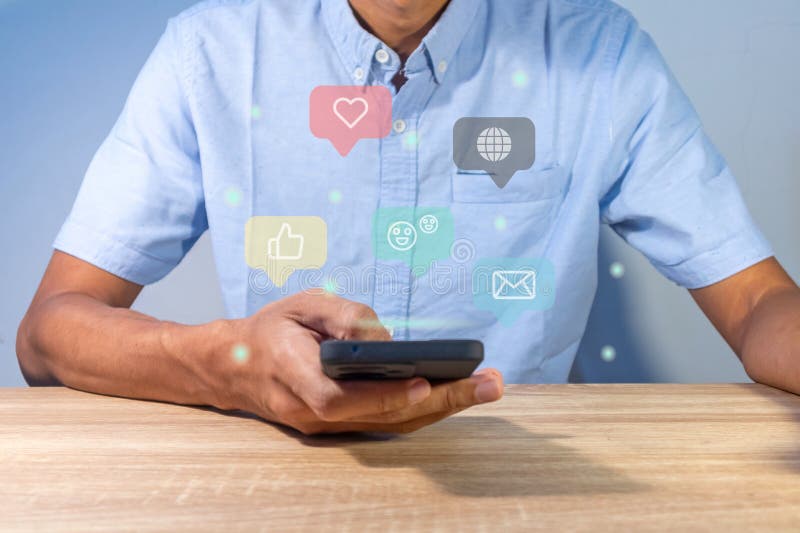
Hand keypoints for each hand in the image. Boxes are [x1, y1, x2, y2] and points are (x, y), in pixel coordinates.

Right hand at [217, 290, 503, 434]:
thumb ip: (342, 316)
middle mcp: (310, 411)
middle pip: (379, 416)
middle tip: (489, 384)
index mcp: (293, 374)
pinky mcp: (340, 427)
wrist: (236, 366)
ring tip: (486, 387)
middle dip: (440, 401)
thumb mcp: (302, 303)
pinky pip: (386, 423)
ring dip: (442, 409)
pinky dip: (423, 411)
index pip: (339, 397)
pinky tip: (457, 394)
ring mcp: (324, 426)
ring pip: (389, 425)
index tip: (425, 382)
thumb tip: (386, 338)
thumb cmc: (272, 329)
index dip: (383, 394)